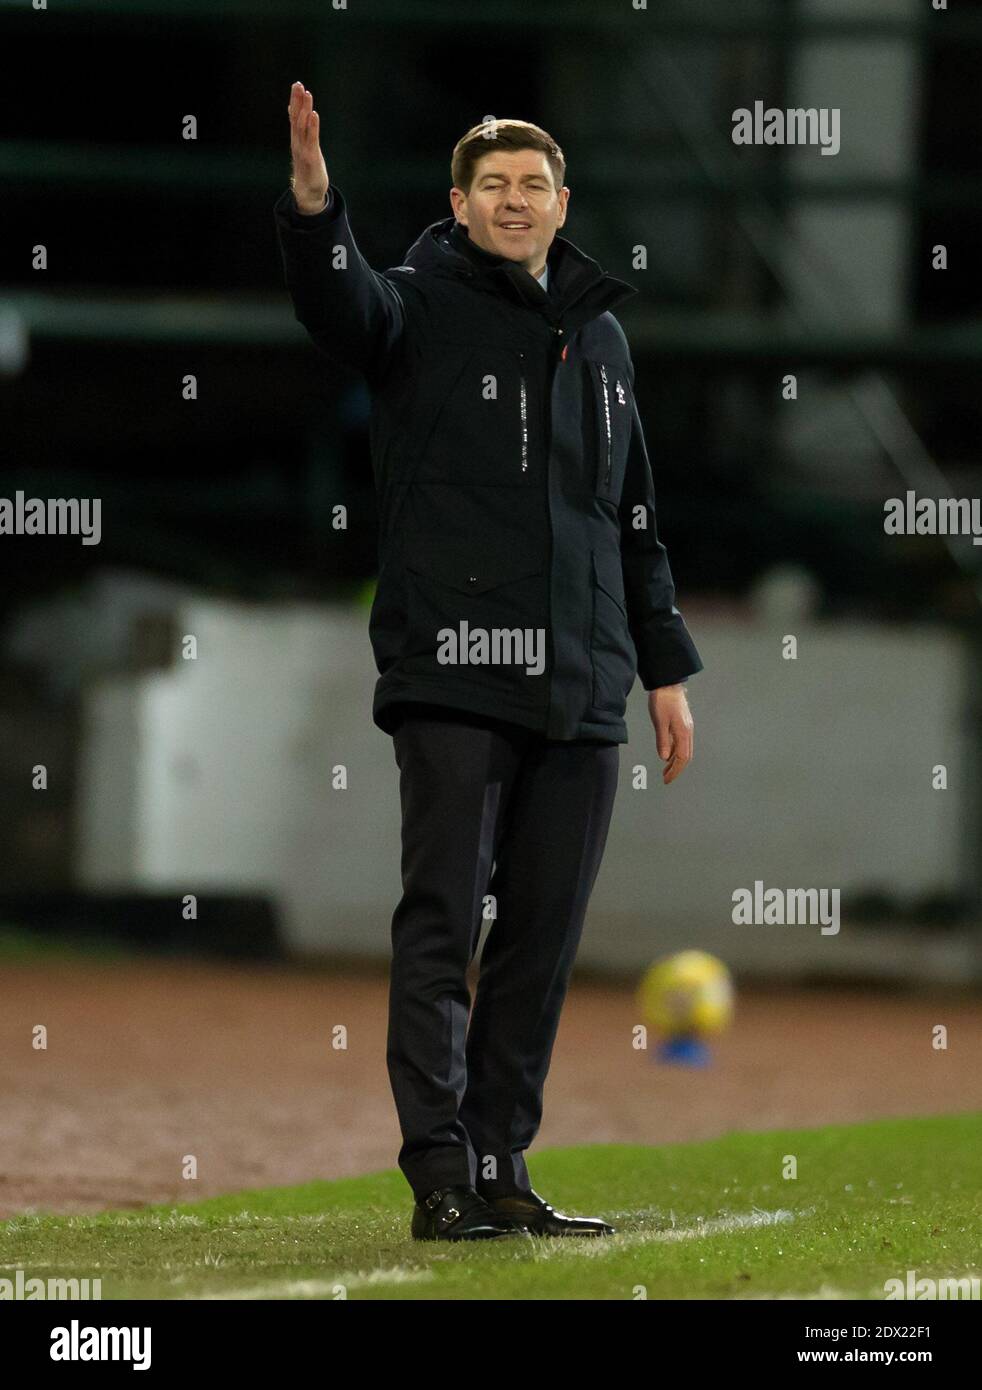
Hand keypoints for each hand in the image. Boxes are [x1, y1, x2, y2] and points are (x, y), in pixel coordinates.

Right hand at [288, 81, 329, 212]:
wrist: (307, 192)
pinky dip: (312, 126)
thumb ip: (301, 133)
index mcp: (296, 139)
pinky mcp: (311, 157)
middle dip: (297, 100)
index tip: (297, 85)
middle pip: (296, 117)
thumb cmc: (307, 169)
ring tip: (307, 94)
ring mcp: (303, 149)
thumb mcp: (303, 148)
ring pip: (302, 125)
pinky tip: (313, 114)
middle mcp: (297, 142)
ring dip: (305, 109)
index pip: (294, 116)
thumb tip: (297, 118)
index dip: (295, 100)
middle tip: (298, 84)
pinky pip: (311, 139)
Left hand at [649, 684, 692, 784]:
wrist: (668, 684)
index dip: (674, 771)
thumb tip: (664, 758)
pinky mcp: (683, 723)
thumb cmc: (662, 701)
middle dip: (676, 769)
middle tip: (666, 777)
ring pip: (685, 750)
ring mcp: (687, 727)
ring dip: (676, 761)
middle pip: (686, 756)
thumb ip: (662, 741)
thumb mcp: (660, 722)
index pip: (681, 758)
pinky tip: (668, 753)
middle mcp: (688, 732)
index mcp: (683, 733)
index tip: (666, 779)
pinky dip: (676, 751)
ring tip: (666, 768)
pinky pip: (682, 742)